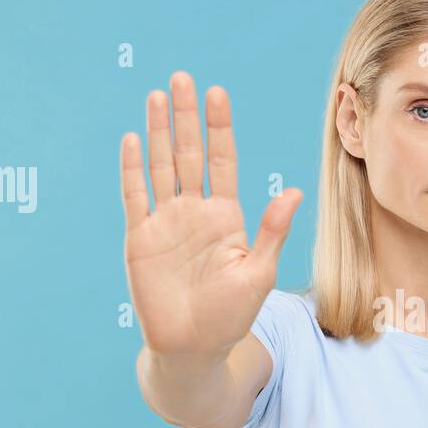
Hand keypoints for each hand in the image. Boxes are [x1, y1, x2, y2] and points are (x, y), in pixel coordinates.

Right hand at [119, 71, 302, 358]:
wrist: (193, 349)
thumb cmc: (231, 317)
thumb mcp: (258, 272)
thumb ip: (271, 231)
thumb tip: (295, 192)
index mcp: (226, 216)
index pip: (222, 160)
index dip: (219, 127)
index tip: (217, 93)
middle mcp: (195, 212)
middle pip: (189, 153)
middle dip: (186, 116)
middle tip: (182, 78)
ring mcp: (166, 222)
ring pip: (161, 166)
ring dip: (158, 131)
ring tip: (157, 95)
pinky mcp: (140, 238)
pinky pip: (135, 196)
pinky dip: (133, 168)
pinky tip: (132, 139)